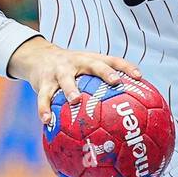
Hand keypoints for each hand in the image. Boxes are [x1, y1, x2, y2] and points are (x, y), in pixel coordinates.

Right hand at [6, 37, 141, 127]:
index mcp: (90, 60)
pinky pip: (43, 96)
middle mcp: (77, 62)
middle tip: (116, 82)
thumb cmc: (70, 67)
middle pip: (93, 65)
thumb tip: (128, 109)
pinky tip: (47, 120)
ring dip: (71, 89)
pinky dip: (44, 108)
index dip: (127, 67)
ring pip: (65, 79)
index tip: (139, 77)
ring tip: (75, 100)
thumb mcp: (86, 68)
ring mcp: (59, 71)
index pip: (112, 60)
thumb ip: (102, 84)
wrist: (38, 56)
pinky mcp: (42, 81)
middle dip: (105, 72)